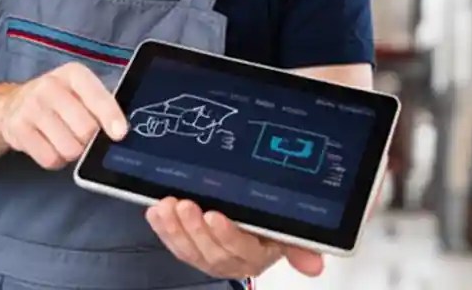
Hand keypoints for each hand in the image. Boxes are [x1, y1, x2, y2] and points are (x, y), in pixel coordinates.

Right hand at [0, 62, 127, 169]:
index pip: (97, 97)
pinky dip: (55, 159)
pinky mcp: (17, 128)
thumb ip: (101, 106)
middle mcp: (50, 86)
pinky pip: (50, 159)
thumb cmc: (58, 100)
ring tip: (64, 139)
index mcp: (73, 73)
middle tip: (81, 134)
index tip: (119, 133)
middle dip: (89, 139)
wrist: (12, 104)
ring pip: (69, 148)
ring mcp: (31, 106)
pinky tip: (50, 145)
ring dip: (72, 151)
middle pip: (86, 129)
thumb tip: (120, 131)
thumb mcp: (80, 91)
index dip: (111, 117)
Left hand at [146, 197, 324, 279]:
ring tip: (167, 206)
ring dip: (175, 229)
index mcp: (258, 255)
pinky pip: (174, 245)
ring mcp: (208, 255)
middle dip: (196, 229)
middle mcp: (232, 260)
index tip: (215, 216)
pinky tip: (156, 211)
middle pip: (213, 253)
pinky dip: (163, 228)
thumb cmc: (268, 218)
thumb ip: (300, 244)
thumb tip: (315, 266)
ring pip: (190, 250)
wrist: (246, 209)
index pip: (244, 251)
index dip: (228, 236)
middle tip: (186, 205)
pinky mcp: (189, 248)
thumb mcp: (288, 226)